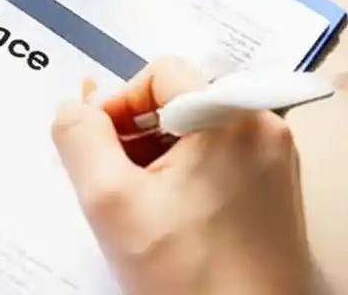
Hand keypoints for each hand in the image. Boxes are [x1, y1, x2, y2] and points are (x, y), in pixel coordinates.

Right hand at [52, 58, 311, 294]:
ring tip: (138, 205)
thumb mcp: (110, 201)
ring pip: (197, 132)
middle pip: (179, 100)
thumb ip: (79, 137)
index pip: (160, 73)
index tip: (99, 148)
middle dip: (135, 133)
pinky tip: (165, 216)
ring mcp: (275, 162)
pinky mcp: (275, 192)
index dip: (118, 104)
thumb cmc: (190, 275)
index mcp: (233, 118)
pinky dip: (184, 176)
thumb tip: (72, 107)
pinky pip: (219, 159)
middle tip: (112, 179)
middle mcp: (265, 129)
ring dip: (156, 157)